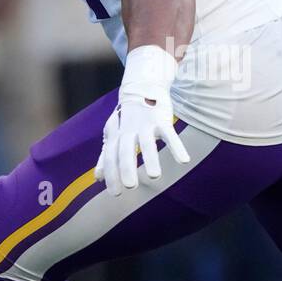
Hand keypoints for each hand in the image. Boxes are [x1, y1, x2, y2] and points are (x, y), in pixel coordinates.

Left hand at [94, 46, 189, 195]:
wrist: (141, 87)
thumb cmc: (126, 118)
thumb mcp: (113, 134)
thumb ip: (106, 156)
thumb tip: (97, 177)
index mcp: (116, 136)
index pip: (111, 157)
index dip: (112, 174)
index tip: (115, 193)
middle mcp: (129, 131)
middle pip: (126, 150)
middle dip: (127, 167)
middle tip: (130, 186)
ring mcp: (145, 124)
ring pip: (147, 142)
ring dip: (151, 158)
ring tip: (155, 176)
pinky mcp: (161, 119)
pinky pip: (169, 133)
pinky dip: (176, 146)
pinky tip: (184, 161)